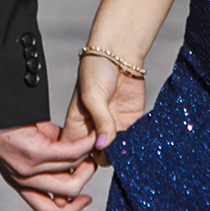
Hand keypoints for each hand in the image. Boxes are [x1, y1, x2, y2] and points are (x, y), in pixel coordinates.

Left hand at [0, 121, 98, 210]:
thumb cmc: (4, 124)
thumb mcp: (25, 149)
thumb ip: (48, 157)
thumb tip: (74, 155)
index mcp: (19, 183)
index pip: (47, 209)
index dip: (71, 208)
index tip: (86, 198)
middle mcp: (22, 181)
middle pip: (66, 195)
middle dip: (84, 178)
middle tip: (91, 160)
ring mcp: (28, 169)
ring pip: (70, 174)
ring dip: (87, 161)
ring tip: (93, 145)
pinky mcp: (34, 153)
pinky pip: (69, 154)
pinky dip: (84, 146)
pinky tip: (90, 137)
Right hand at [63, 53, 147, 168]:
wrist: (120, 53)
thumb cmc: (97, 69)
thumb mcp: (93, 95)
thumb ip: (100, 121)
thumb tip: (103, 145)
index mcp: (78, 124)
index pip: (75, 150)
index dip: (81, 156)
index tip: (91, 153)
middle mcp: (95, 129)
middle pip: (96, 155)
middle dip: (102, 157)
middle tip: (110, 148)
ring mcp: (113, 127)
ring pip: (115, 152)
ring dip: (119, 152)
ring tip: (123, 143)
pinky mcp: (131, 123)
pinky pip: (132, 141)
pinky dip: (133, 144)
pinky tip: (134, 140)